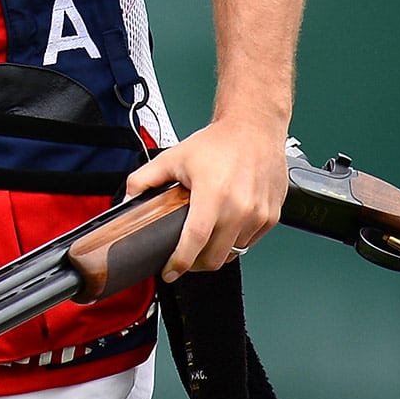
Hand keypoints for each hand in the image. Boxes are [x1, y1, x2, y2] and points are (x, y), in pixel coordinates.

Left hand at [123, 115, 288, 279]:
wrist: (254, 127)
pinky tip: (225, 225)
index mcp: (213, 195)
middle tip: (185, 257)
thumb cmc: (219, 142)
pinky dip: (235, 241)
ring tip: (205, 237)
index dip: (179, 262)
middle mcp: (239, 208)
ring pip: (233, 253)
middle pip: (214, 258)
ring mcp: (258, 215)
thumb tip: (128, 199)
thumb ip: (145, 179)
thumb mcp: (175, 157)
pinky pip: (249, 242)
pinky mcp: (271, 218)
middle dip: (195, 263)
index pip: (194, 242)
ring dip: (216, 252)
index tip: (169, 271)